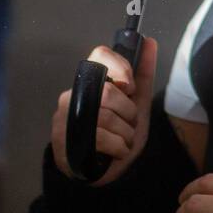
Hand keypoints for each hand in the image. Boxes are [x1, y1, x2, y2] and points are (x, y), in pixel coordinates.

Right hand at [50, 36, 157, 185]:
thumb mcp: (137, 104)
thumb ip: (143, 75)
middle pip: (107, 92)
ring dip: (125, 134)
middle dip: (128, 113)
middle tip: (128, 124)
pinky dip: (118, 147)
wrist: (104, 170)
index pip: (100, 55)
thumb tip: (150, 41)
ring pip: (105, 117)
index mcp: (90, 82)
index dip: (120, 68)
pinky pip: (99, 138)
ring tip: (123, 140)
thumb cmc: (118, 133)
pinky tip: (116, 151)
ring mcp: (64, 117)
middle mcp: (72, 95)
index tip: (130, 87)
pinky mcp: (62, 141)